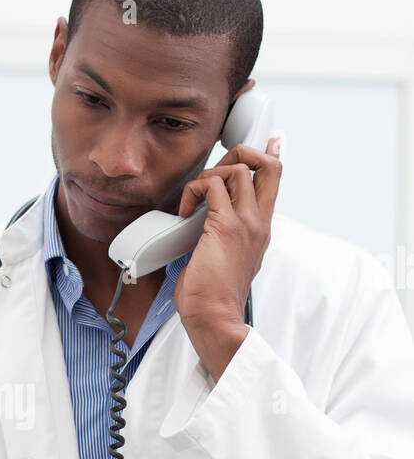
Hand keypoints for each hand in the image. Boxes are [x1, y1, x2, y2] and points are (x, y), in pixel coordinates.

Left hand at [173, 135, 282, 379]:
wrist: (215, 318)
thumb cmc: (212, 297)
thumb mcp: (225, 260)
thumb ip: (222, 238)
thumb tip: (200, 225)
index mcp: (261, 230)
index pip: (275, 182)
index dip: (271, 155)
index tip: (272, 140)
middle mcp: (260, 222)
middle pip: (268, 165)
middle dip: (241, 154)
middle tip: (214, 172)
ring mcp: (247, 223)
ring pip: (239, 168)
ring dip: (209, 174)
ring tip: (193, 201)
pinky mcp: (226, 226)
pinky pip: (212, 186)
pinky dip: (193, 190)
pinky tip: (183, 212)